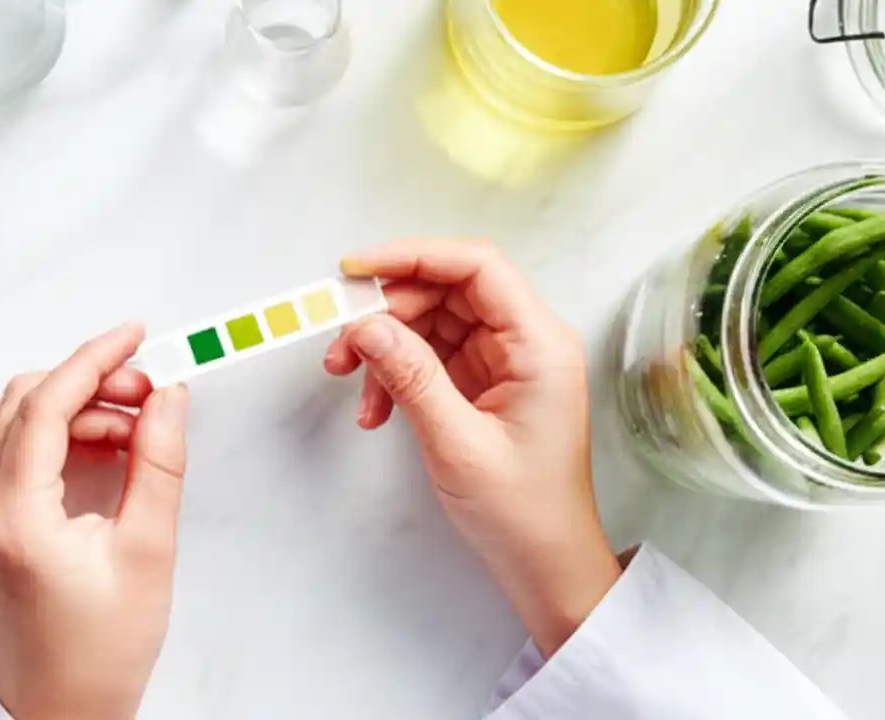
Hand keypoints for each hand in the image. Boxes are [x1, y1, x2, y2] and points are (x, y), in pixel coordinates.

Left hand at [0, 324, 189, 719]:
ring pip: (18, 426)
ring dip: (78, 411)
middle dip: (88, 382)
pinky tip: (110, 454)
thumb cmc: (100, 654)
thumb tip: (168, 401)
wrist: (63, 712)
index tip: (133, 336)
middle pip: (24, 405)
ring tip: (139, 429)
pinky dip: (63, 440)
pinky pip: (18, 457)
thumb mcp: (148, 550)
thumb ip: (160, 464)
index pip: (45, 407)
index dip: (93, 359)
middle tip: (148, 390)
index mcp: (13, 517)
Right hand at [324, 239, 620, 656]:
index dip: (413, 256)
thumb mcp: (458, 443)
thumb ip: (411, 376)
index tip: (356, 269)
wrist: (544, 565)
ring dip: (384, 345)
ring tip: (348, 381)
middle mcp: (526, 341)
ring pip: (431, 321)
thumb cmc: (522, 512)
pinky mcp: (483, 382)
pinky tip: (375, 410)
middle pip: (446, 290)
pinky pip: (430, 355)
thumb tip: (366, 325)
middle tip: (339, 343)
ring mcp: (503, 361)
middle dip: (387, 310)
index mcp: (540, 344)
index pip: (476, 267)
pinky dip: (395, 374)